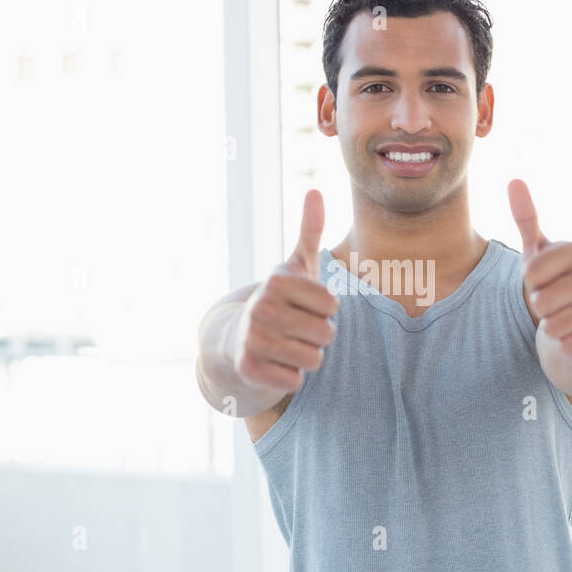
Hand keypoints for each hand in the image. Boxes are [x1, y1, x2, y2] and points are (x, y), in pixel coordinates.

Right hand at [234, 189, 338, 392]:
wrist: (239, 336)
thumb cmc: (282, 299)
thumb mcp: (298, 265)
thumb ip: (311, 230)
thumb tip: (315, 190)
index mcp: (277, 281)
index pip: (331, 305)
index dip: (326, 310)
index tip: (306, 306)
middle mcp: (259, 307)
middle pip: (325, 334)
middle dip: (318, 336)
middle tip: (297, 329)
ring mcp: (251, 339)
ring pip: (313, 360)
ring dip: (307, 357)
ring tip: (289, 345)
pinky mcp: (249, 368)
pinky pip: (295, 381)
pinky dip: (292, 377)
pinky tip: (277, 363)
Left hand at [507, 178, 571, 364]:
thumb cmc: (560, 282)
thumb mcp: (540, 252)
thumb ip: (526, 218)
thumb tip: (514, 180)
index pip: (532, 272)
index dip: (531, 282)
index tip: (544, 280)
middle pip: (541, 301)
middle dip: (540, 308)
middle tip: (555, 303)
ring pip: (553, 325)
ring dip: (552, 327)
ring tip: (566, 318)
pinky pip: (567, 344)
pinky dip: (565, 344)